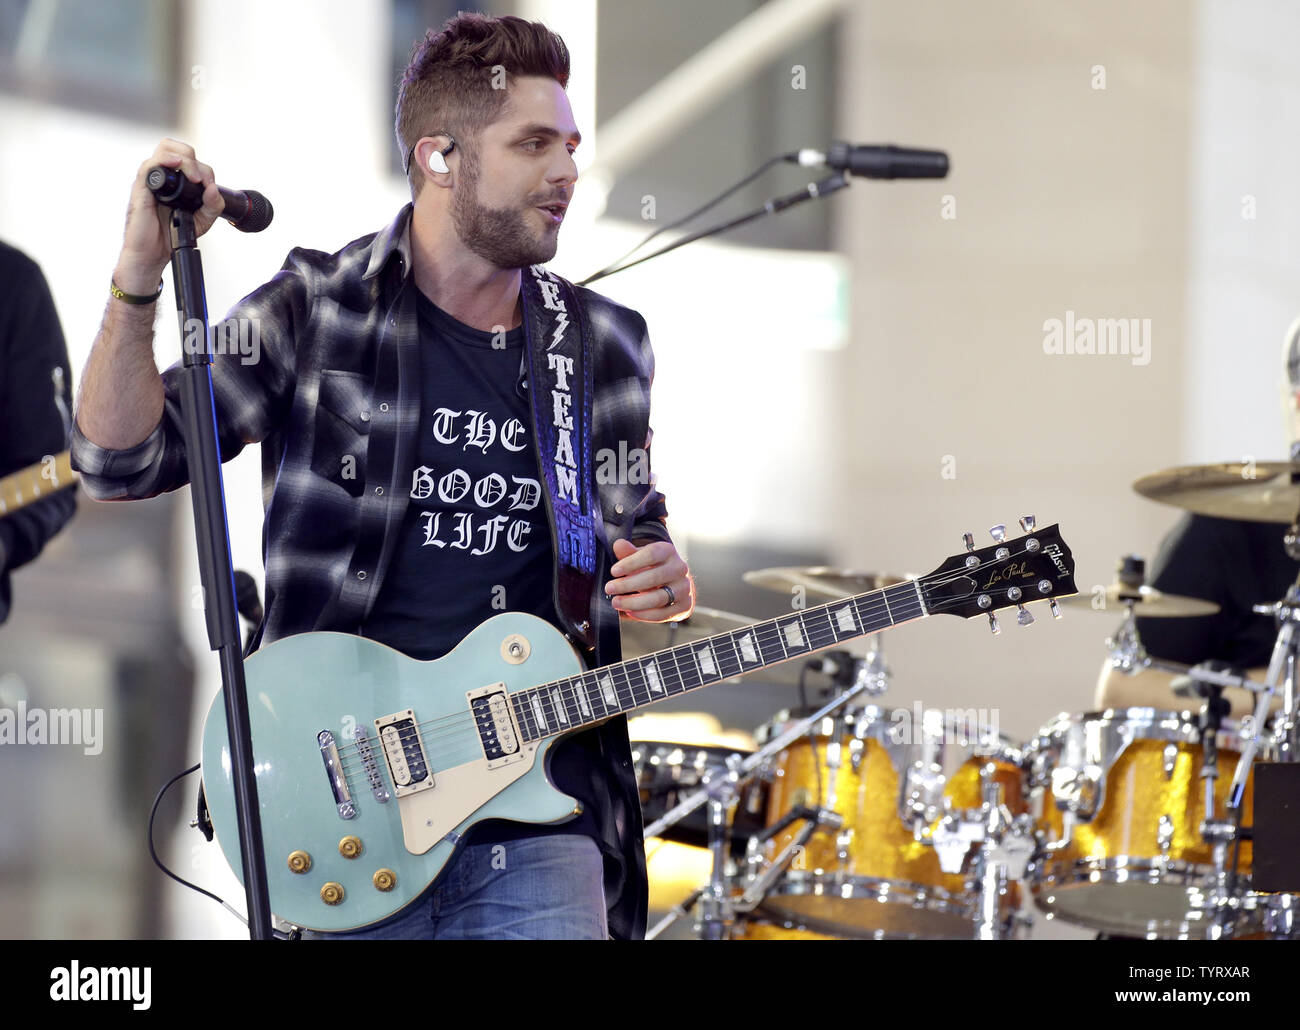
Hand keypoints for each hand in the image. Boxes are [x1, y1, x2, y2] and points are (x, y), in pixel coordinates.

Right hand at [116, 138, 225, 290]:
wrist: (153, 253)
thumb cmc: (172, 235)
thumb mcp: (202, 221)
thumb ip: (213, 206)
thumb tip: (214, 188)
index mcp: (176, 181)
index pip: (189, 160)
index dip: (203, 169)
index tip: (210, 187)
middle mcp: (163, 177)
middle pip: (174, 147)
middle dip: (192, 157)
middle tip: (200, 179)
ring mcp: (151, 181)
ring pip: (163, 150)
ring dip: (183, 158)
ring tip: (194, 177)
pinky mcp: (141, 189)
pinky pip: (149, 166)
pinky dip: (164, 160)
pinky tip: (176, 164)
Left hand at [604, 538, 694, 622]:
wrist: (672, 584)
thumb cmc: (651, 568)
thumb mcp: (639, 557)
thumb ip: (628, 552)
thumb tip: (618, 544)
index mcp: (668, 551)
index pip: (651, 554)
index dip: (631, 563)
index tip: (614, 571)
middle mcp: (680, 568)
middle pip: (654, 577)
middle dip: (628, 584)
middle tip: (609, 588)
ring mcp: (684, 588)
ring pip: (658, 598)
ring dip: (634, 602)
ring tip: (617, 602)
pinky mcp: (685, 605)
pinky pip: (663, 613)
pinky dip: (644, 614)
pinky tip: (630, 611)